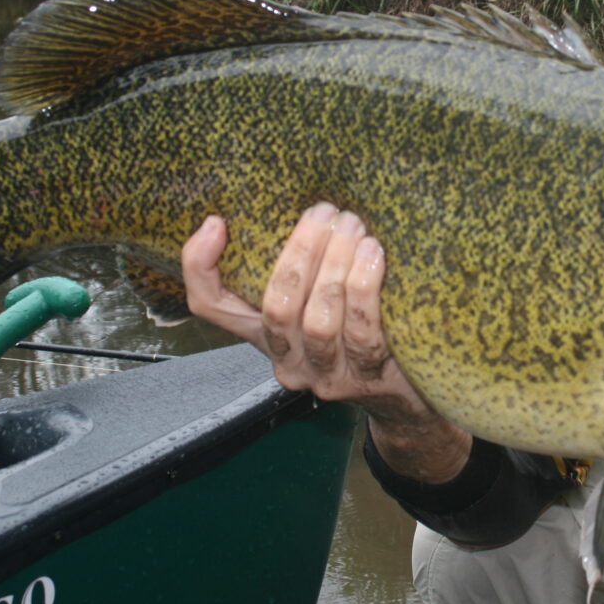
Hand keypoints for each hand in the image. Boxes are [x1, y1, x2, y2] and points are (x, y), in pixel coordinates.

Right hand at [181, 205, 471, 482]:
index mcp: (264, 335)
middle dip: (300, 253)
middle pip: (276, 307)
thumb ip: (299, 266)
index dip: (200, 266)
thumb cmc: (357, 329)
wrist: (404, 393)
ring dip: (334, 267)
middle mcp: (288, 360)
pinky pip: (362, 333)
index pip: (211, 305)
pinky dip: (365, 289)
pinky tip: (373, 255)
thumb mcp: (319, 298)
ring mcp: (327, 375)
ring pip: (318, 321)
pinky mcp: (366, 377)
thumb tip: (292, 211)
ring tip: (353, 227)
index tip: (216, 223)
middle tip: (325, 213)